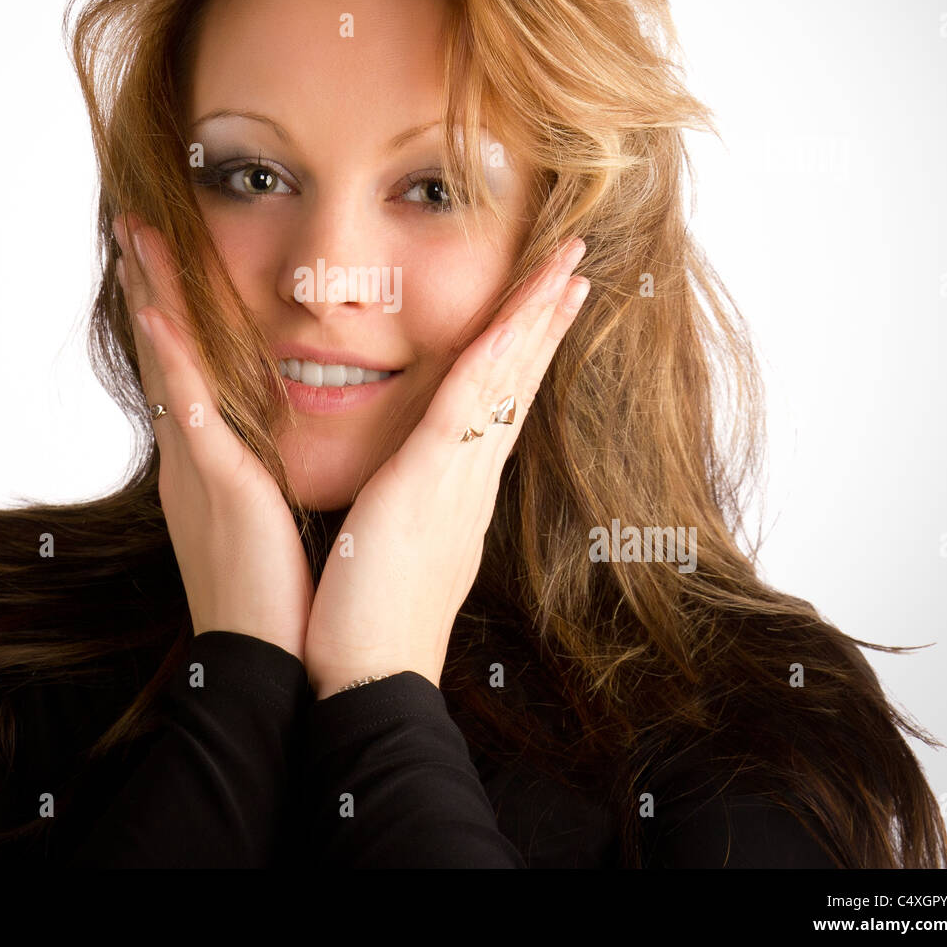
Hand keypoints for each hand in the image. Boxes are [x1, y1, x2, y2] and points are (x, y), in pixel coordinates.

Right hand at [113, 214, 313, 661]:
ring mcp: (196, 470)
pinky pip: (190, 410)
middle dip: (151, 285)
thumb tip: (264, 446)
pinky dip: (174, 359)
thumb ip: (254, 476)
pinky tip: (158, 311)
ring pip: (170, 364)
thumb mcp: (260, 522)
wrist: (264, 669)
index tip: (164, 261)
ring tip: (138, 236)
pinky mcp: (217, 488)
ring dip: (155, 297)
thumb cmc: (271, 601)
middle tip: (135, 223)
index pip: (184, 371)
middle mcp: (190, 458)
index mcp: (206, 466)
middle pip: (165, 353)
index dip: (171, 313)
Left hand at [302, 239, 591, 697]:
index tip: (546, 300)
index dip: (524, 347)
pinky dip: (495, 356)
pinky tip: (515, 316)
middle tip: (576, 263)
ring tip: (567, 270)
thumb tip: (411, 477)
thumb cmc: (370, 618)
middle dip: (546, 318)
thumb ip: (411, 501)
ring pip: (505, 382)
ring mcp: (458, 479)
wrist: (369, 683)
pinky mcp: (429, 484)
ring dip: (535, 320)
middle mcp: (471, 478)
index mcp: (459, 488)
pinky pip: (469, 406)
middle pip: (517, 381)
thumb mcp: (396, 541)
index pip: (499, 401)